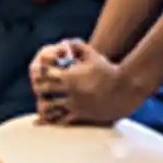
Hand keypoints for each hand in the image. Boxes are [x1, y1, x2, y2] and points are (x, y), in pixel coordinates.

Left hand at [29, 40, 151, 125]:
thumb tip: (66, 42)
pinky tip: (51, 121)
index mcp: (69, 77)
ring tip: (43, 106)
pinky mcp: (81, 115)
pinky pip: (63, 120)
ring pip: (50, 108)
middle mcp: (69, 92)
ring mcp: (74, 105)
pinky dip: (55, 119)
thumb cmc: (108, 71)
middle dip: (39, 89)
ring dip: (44, 106)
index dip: (39, 73)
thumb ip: (78, 47)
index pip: (44, 74)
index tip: (40, 73)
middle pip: (43, 91)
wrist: (124, 89)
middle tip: (39, 89)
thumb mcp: (93, 56)